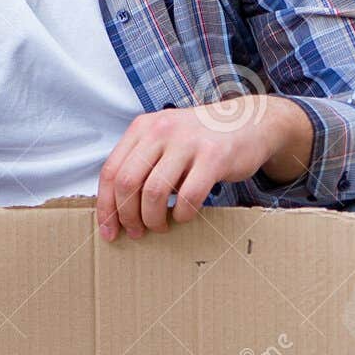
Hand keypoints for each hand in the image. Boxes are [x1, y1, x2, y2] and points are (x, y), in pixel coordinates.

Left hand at [96, 96, 312, 240]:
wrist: (248, 122)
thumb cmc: (200, 139)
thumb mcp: (164, 139)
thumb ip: (141, 162)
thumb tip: (117, 207)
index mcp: (143, 128)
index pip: (111, 171)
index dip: (106, 206)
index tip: (108, 230)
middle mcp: (161, 130)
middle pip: (127, 183)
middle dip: (127, 216)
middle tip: (136, 232)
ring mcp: (188, 142)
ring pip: (154, 192)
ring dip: (153, 219)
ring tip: (160, 226)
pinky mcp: (214, 157)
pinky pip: (188, 197)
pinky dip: (182, 214)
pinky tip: (184, 215)